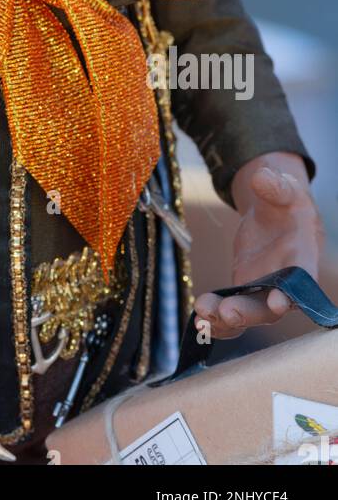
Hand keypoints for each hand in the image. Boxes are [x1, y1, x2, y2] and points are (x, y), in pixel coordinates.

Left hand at [194, 152, 322, 340]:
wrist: (275, 213)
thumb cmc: (287, 203)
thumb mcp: (284, 189)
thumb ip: (275, 187)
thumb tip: (263, 178)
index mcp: (302, 261)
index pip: (299, 284)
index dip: (289, 295)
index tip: (276, 302)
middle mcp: (283, 285)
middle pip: (269, 308)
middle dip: (249, 312)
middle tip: (227, 312)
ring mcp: (261, 291)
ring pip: (246, 314)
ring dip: (225, 319)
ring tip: (202, 312)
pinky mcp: (242, 291)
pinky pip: (230, 311)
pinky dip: (215, 320)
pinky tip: (198, 319)